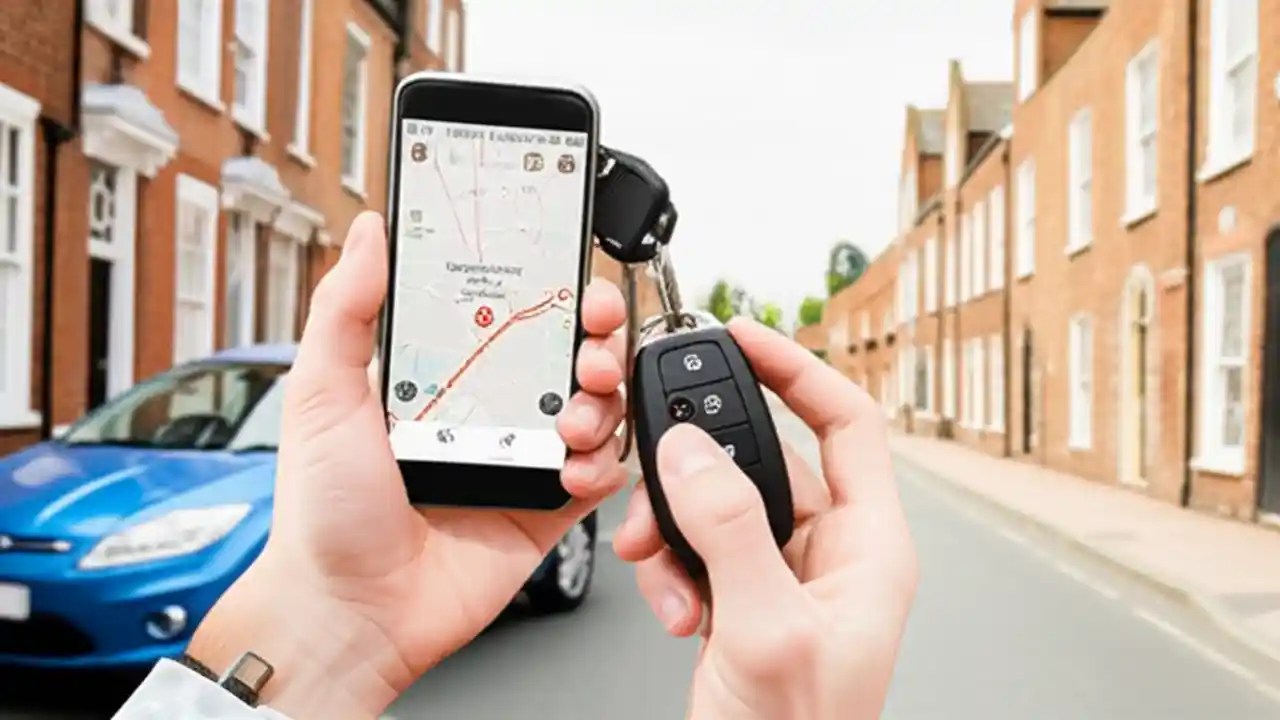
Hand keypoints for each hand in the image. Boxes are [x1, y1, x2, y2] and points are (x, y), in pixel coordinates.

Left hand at [188, 212, 629, 718]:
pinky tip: (570, 469)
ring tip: (574, 415)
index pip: (508, 312)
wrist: (348, 612)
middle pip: (566, 352)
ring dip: (602, 398)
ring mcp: (520, 459)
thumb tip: (372, 231)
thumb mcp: (321, 393)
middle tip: (590, 340)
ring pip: (595, 407)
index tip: (568, 271)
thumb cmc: (323, 512)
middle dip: (595, 335)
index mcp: (442, 376)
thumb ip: (347, 309)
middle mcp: (488, 411)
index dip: (547, 287)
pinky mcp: (544, 510)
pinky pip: (598, 476)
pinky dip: (601, 465)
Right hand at [613, 318, 917, 719]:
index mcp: (870, 547)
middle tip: (659, 477)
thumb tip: (694, 450)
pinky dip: (671, 567)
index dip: (800, 370)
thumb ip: (729, 528)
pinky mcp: (743, 600)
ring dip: (677, 527)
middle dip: (702, 471)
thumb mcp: (764, 627)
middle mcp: (831, 554)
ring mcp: (784, 578)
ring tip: (658, 564)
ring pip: (720, 505)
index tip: (745, 336)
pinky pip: (700, 549)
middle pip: (763, 459)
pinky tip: (669, 604)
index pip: (847, 424)